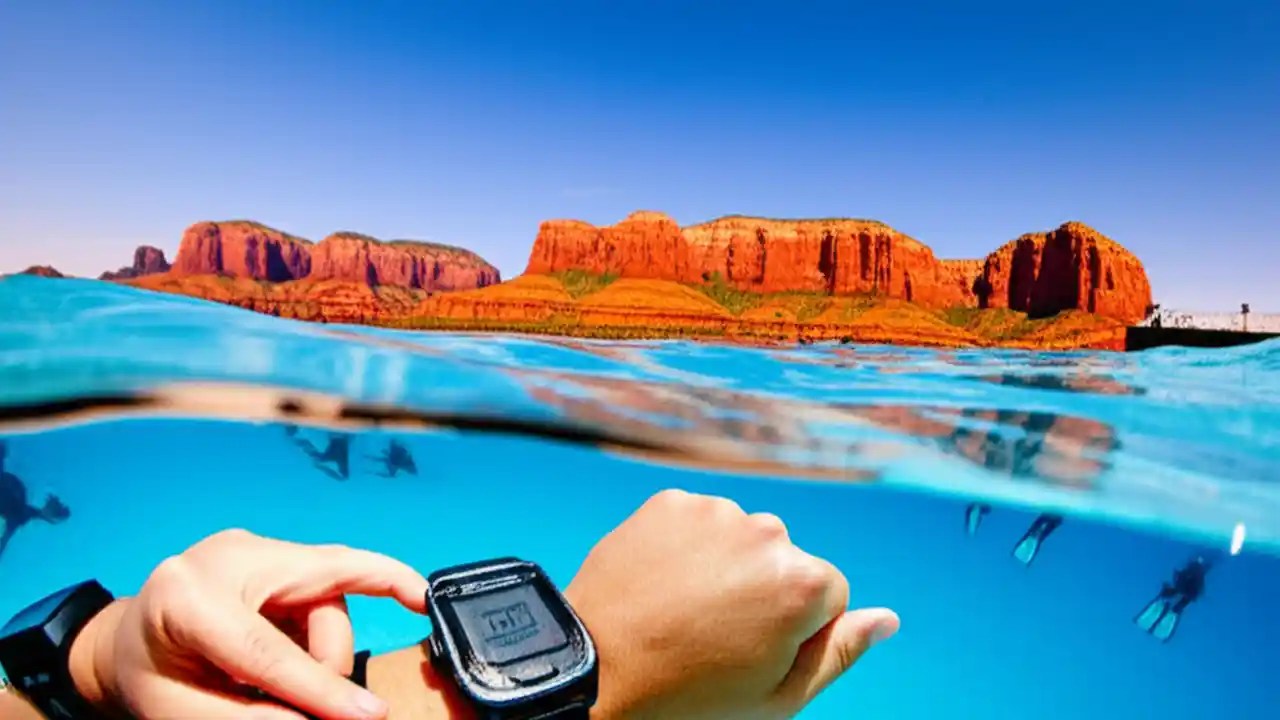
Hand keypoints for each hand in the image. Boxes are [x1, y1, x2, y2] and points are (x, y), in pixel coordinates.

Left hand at [71, 529, 428, 718]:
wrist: (130, 637)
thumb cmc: (148, 675)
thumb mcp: (178, 712)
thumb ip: (246, 719)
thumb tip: (324, 718)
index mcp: (186, 596)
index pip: (265, 649)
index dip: (320, 687)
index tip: (370, 716)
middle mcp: (231, 555)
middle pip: (324, 595)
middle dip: (341, 651)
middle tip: (353, 706)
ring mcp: (261, 547)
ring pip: (335, 596)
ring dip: (325, 652)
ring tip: (287, 686)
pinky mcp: (282, 554)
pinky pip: (331, 590)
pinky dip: (325, 634)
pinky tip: (308, 659)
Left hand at [565, 489, 898, 718]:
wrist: (595, 671)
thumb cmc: (691, 696)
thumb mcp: (778, 696)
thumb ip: (840, 652)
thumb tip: (888, 619)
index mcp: (803, 582)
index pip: (831, 594)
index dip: (798, 630)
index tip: (756, 651)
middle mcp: (765, 532)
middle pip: (785, 559)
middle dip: (763, 590)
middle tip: (715, 635)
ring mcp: (713, 513)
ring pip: (740, 538)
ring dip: (724, 566)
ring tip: (683, 611)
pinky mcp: (669, 502)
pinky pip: (697, 523)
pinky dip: (685, 547)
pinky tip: (662, 584)